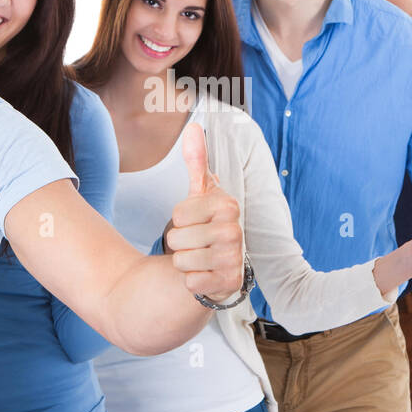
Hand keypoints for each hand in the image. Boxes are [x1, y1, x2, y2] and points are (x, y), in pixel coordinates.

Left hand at [165, 123, 243, 298]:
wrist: (219, 264)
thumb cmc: (206, 225)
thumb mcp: (200, 193)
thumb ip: (196, 161)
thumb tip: (193, 127)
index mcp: (228, 206)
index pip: (178, 214)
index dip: (179, 220)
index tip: (195, 222)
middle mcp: (235, 231)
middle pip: (176, 238)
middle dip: (179, 244)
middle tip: (196, 243)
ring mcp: (234, 259)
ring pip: (181, 261)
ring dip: (184, 263)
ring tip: (199, 258)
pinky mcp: (229, 284)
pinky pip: (190, 283)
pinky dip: (192, 282)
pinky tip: (205, 275)